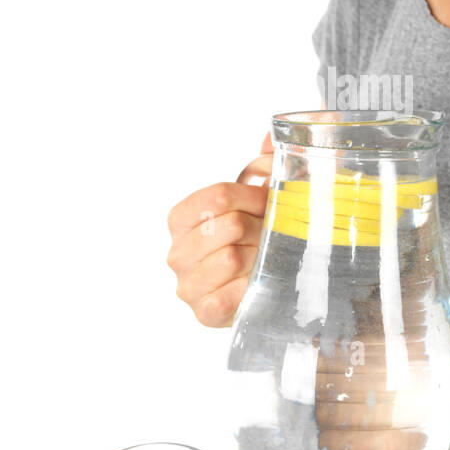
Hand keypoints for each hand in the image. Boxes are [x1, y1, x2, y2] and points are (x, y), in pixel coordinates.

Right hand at [166, 131, 272, 327]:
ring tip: (268, 258)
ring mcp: (187, 286)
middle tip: (272, 235)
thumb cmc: (254, 240)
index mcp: (181, 219)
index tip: (268, 202)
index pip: (217, 196)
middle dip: (260, 227)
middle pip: (228, 224)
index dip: (252, 196)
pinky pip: (231, 293)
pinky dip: (252, 286)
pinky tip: (259, 283)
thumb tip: (273, 136)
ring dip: (260, 256)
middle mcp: (176, 253)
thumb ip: (264, 164)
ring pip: (232, 257)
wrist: (259, 290)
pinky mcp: (204, 313)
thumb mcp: (257, 200)